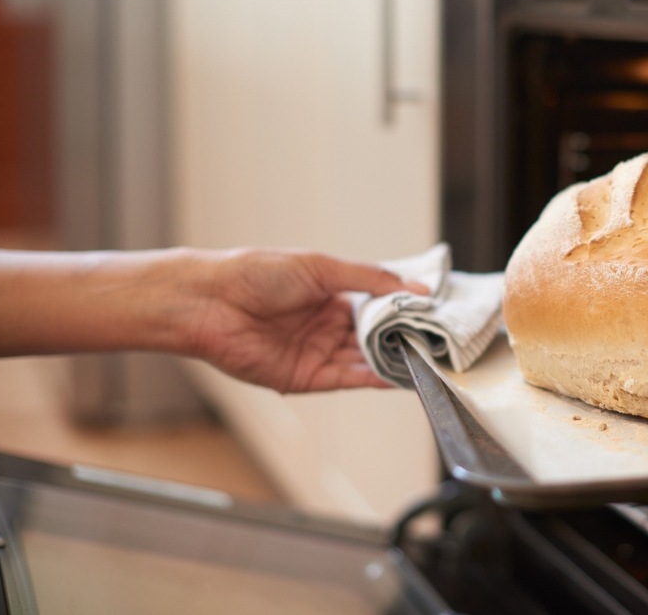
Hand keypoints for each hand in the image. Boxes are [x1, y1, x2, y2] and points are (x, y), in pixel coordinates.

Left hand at [185, 249, 427, 392]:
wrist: (210, 301)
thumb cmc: (256, 273)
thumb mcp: (321, 266)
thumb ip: (370, 278)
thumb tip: (416, 288)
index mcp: (331, 295)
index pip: (378, 306)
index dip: (404, 310)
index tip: (434, 312)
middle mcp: (327, 325)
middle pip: (376, 337)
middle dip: (404, 338)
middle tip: (436, 339)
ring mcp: (318, 352)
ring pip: (366, 360)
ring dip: (393, 360)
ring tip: (424, 358)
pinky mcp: (306, 377)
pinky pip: (348, 380)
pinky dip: (373, 378)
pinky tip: (397, 375)